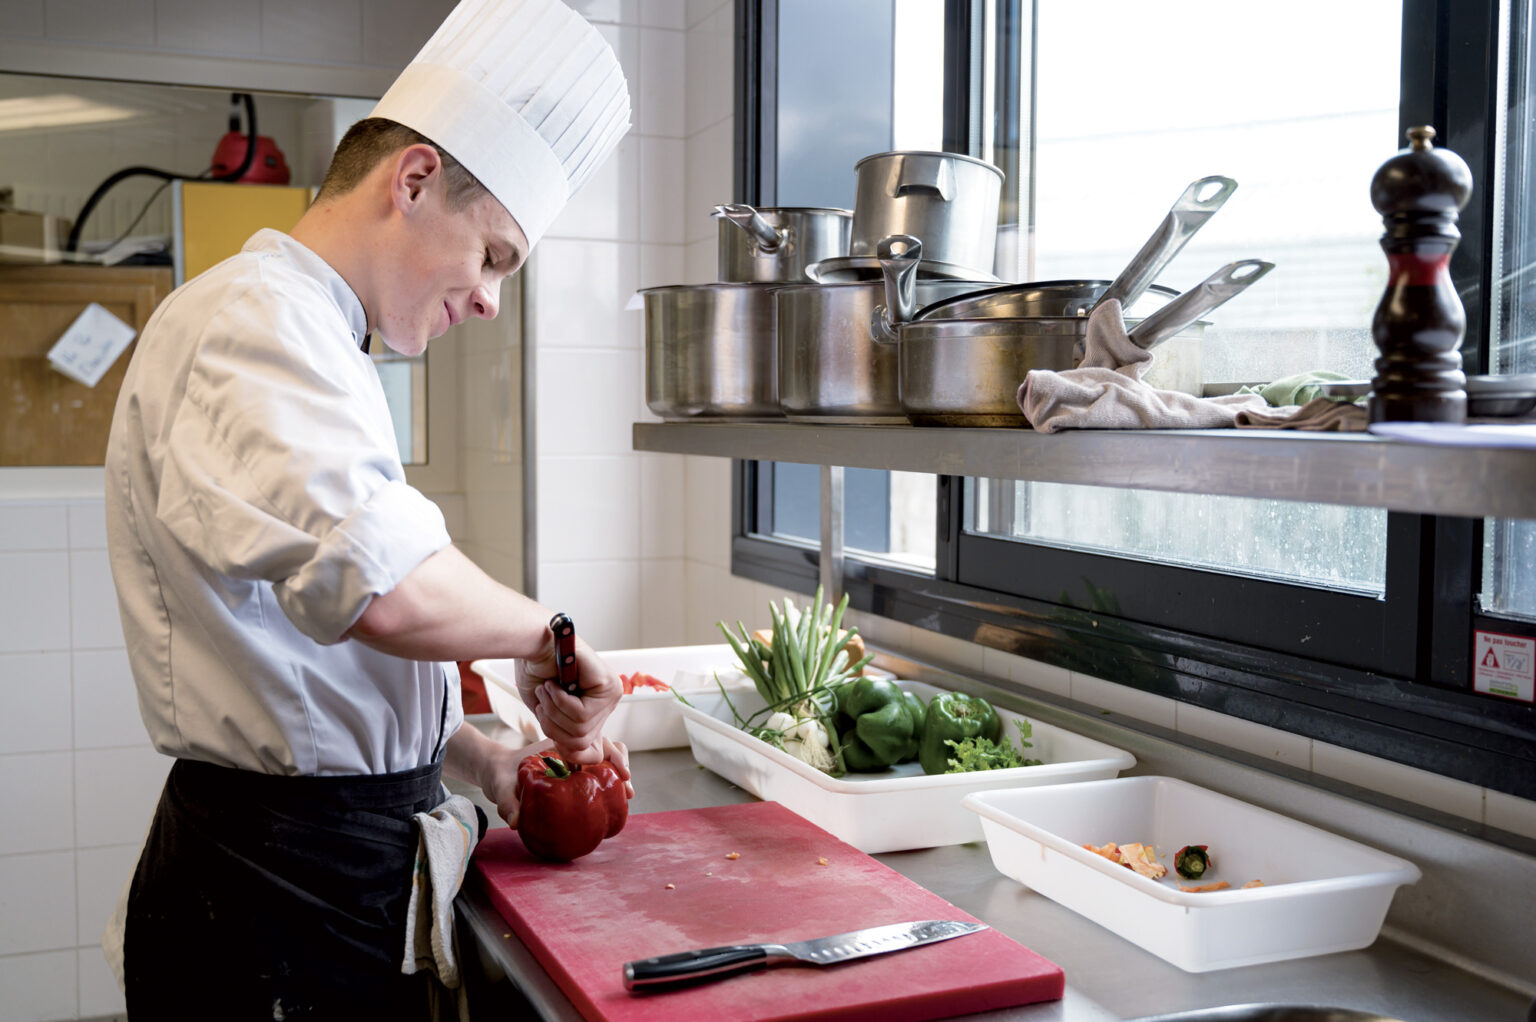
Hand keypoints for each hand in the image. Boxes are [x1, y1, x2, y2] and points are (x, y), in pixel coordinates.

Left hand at [489, 736, 632, 829]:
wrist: (497, 772)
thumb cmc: (500, 775)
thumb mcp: (500, 787)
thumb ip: (507, 803)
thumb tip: (516, 822)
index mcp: (560, 745)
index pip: (594, 741)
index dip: (612, 755)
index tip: (621, 774)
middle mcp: (571, 749)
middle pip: (606, 748)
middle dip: (621, 766)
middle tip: (628, 791)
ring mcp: (574, 760)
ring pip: (604, 760)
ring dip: (617, 775)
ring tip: (626, 797)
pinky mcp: (573, 773)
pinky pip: (596, 772)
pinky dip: (607, 783)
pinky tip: (612, 800)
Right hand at [515, 634, 622, 763]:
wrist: (531, 642)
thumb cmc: (536, 671)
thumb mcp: (548, 712)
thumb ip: (563, 734)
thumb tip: (580, 760)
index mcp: (595, 709)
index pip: (586, 748)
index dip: (562, 742)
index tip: (548, 722)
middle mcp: (608, 701)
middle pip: (580, 740)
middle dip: (553, 722)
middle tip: (544, 697)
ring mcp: (611, 692)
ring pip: (580, 729)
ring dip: (554, 710)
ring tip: (548, 688)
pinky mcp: (608, 684)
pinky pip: (582, 714)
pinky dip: (559, 701)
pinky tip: (554, 683)